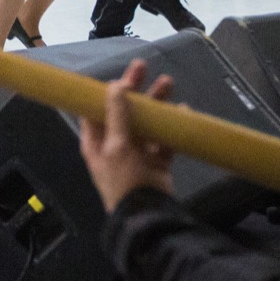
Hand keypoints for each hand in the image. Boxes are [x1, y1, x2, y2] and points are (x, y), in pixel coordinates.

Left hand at [78, 60, 177, 211]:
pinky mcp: (156, 161)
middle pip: (123, 111)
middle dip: (134, 89)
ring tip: (169, 83)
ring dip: (156, 103)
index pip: (97, 109)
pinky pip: (164, 140)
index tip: (122, 75)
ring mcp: (136, 153)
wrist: (147, 215)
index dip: (108, 91)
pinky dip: (172, 127)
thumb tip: (114, 86)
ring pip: (146, 122)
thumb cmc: (124, 180)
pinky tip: (182, 113)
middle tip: (143, 66)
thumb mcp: (117, 146)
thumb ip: (117, 116)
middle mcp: (114, 144)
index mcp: (96, 141)